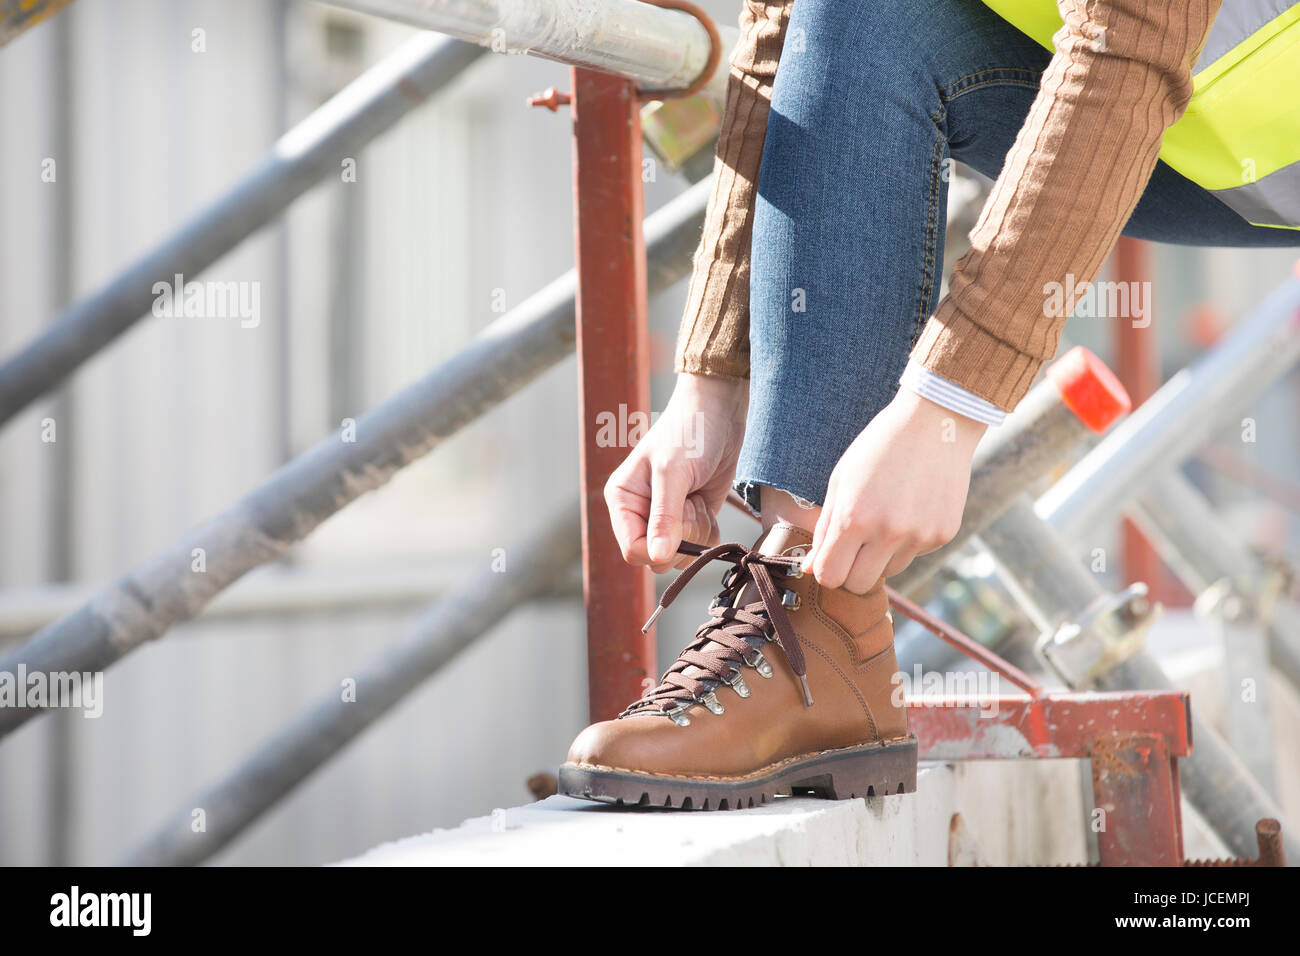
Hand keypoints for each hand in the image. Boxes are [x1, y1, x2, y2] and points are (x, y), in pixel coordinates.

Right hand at [605, 373, 747, 572]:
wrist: (719, 412)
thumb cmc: (689, 433)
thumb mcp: (672, 473)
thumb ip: (664, 517)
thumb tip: (657, 558)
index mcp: (622, 500)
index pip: (633, 550)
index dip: (658, 548)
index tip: (680, 522)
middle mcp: (640, 513)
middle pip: (657, 558)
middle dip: (682, 535)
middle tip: (689, 501)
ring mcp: (666, 518)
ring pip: (680, 555)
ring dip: (697, 530)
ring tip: (696, 496)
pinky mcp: (689, 519)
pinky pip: (698, 546)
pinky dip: (709, 530)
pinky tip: (706, 504)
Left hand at [807, 390, 985, 592]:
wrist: (936, 423)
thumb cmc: (879, 448)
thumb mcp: (841, 481)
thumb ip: (825, 529)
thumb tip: (810, 568)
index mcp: (854, 518)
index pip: (830, 576)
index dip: (825, 570)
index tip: (830, 558)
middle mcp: (888, 533)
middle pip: (858, 585)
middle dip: (850, 573)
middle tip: (853, 548)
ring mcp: (919, 537)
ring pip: (888, 573)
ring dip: (880, 557)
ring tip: (885, 519)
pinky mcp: (943, 535)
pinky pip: (914, 555)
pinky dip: (907, 542)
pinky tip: (911, 509)